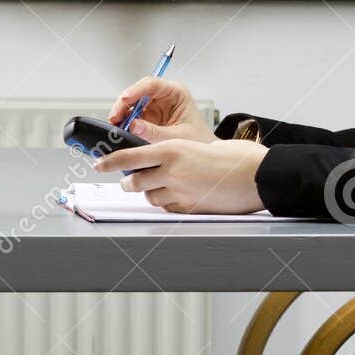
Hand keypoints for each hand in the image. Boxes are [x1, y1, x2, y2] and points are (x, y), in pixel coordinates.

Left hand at [92, 137, 268, 213]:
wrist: (256, 175)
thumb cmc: (233, 157)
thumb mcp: (197, 145)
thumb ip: (174, 154)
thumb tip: (157, 162)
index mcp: (171, 149)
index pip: (129, 156)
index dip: (109, 162)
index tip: (98, 164)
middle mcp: (171, 171)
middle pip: (134, 181)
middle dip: (130, 182)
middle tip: (130, 180)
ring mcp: (179, 192)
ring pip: (149, 197)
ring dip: (150, 193)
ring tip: (162, 186)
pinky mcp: (189, 208)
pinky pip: (167, 208)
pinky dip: (167, 203)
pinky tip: (179, 196)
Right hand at [107, 76, 216, 142]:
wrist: (202, 156)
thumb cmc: (198, 141)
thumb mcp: (178, 137)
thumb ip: (155, 132)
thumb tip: (133, 126)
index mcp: (176, 93)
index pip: (152, 84)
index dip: (136, 90)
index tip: (125, 99)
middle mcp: (163, 97)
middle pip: (137, 93)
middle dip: (124, 104)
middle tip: (115, 118)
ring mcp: (153, 107)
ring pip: (131, 104)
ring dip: (122, 114)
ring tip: (116, 127)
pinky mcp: (146, 118)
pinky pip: (131, 117)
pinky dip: (124, 123)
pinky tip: (121, 131)